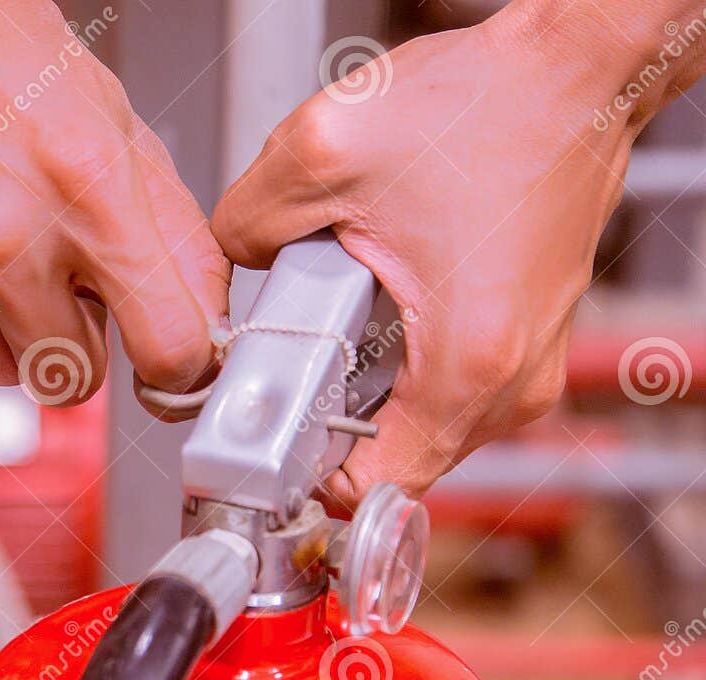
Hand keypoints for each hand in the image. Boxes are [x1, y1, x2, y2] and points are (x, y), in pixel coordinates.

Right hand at [0, 0, 228, 402]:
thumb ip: (175, 243)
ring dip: (12, 327)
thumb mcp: (124, 138)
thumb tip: (202, 335)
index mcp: (88, 194)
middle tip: (67, 282)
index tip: (169, 358)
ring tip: (1, 248)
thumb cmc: (14, 68)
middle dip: (81, 342)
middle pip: (73, 378)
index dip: (176, 364)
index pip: (166, 348)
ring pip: (1, 368)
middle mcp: (2, 237)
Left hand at [212, 6, 640, 505]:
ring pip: (418, 426)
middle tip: (288, 361)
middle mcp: (511, 383)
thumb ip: (245, 225)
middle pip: (393, 461)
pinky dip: (400, 363)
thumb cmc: (488, 104)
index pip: (375, 490)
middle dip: (328, 424)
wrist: (576, 69)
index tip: (267, 440)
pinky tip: (373, 305)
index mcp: (466, 365)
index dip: (307, 478)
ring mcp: (526, 367)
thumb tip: (223, 267)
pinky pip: (446, 388)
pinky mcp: (526, 342)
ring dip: (364, 391)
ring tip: (333, 320)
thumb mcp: (323, 155)